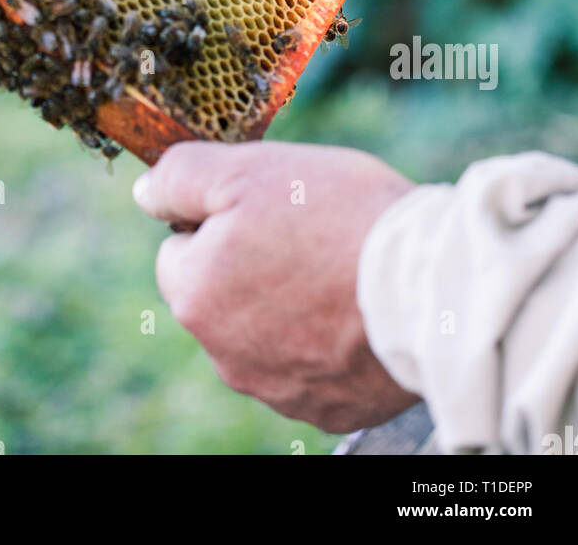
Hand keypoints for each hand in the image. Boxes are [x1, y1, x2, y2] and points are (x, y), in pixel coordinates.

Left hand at [132, 140, 417, 431]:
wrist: (431, 288)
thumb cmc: (338, 218)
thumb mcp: (247, 169)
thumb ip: (181, 177)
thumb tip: (146, 192)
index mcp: (194, 294)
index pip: (180, 248)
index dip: (220, 219)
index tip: (267, 208)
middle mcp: (223, 355)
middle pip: (220, 293)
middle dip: (251, 264)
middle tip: (308, 233)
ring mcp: (275, 389)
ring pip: (263, 331)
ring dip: (288, 303)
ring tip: (340, 270)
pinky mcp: (326, 409)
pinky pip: (311, 366)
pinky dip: (327, 340)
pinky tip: (357, 310)